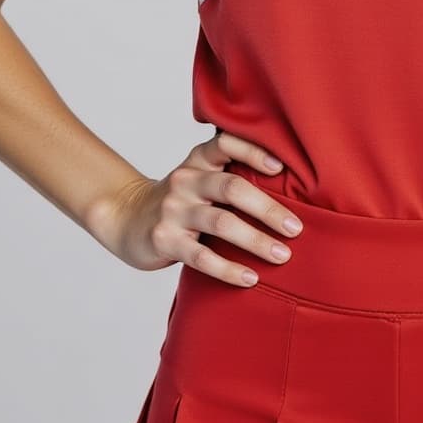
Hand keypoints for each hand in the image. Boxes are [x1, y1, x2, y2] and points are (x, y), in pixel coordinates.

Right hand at [90, 130, 304, 284]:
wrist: (126, 219)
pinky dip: (229, 269)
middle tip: (296, 228)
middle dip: (267, 209)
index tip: (281, 168)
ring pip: (221, 223)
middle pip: (232, 188)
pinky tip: (250, 278)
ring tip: (282, 255)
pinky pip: (201, 256)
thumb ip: (230, 175)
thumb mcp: (199, 177)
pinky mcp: (165, 240)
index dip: (253, 151)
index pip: (226, 144)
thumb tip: (290, 185)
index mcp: (198, 160)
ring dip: (255, 240)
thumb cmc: (180, 199)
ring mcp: (174, 210)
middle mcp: (186, 180)